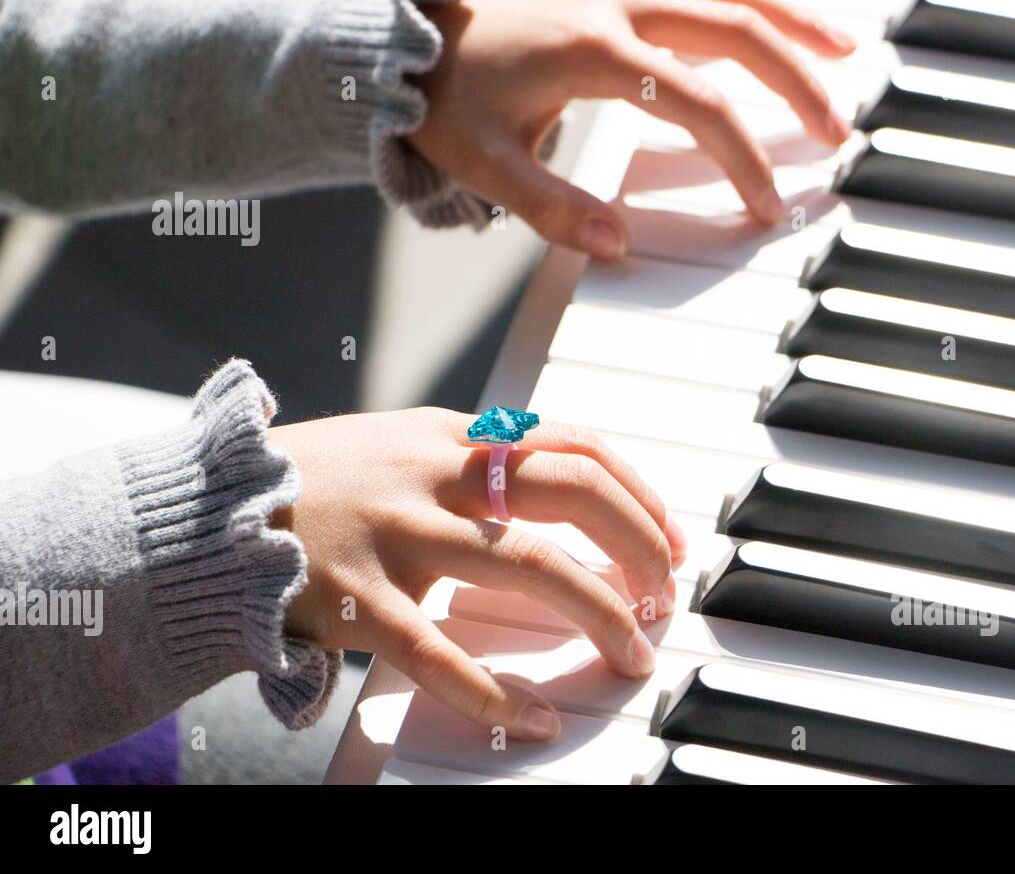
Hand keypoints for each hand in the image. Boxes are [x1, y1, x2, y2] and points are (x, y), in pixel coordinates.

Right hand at [271, 408, 685, 739]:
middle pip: (572, 492)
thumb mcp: (400, 445)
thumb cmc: (317, 483)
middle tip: (664, 592)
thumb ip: (474, 459)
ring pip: (528, 565)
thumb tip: (563, 486)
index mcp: (452, 434)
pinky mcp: (354, 597)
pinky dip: (491, 691)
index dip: (636, 490)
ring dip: (597, 612)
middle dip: (638, 543)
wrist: (205, 512)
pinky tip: (531, 720)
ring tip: (631, 654)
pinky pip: (436, 651)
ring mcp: (396, 532)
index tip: (669, 535)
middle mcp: (434, 473)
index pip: (573, 444)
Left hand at [409, 0, 855, 259]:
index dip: (740, 155)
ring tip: (844, 56)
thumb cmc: (451, 101)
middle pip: (733, 29)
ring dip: (792, 22)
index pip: (694, 101)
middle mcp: (616, 4)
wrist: (414, 42)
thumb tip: (617, 245)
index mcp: (591, 50)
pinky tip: (785, 27)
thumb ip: (552, 208)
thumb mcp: (487, 165)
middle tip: (834, 132)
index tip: (768, 203)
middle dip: (795, 81)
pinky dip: (755, 4)